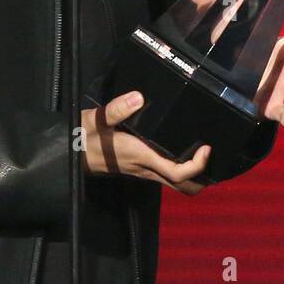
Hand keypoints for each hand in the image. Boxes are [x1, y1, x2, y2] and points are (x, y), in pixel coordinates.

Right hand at [82, 90, 210, 195]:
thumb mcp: (97, 119)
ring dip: (194, 173)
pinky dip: (182, 168)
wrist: (72, 152)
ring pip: (176, 183)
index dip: (196, 166)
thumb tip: (139, 96)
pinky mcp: (142, 168)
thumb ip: (117, 109)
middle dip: (202, 177)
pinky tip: (184, 148)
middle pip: (183, 186)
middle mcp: (147, 168)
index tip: (205, 148)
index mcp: (142, 157)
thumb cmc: (85, 136)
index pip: (177, 173)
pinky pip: (168, 174)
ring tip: (202, 150)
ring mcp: (145, 171)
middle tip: (211, 154)